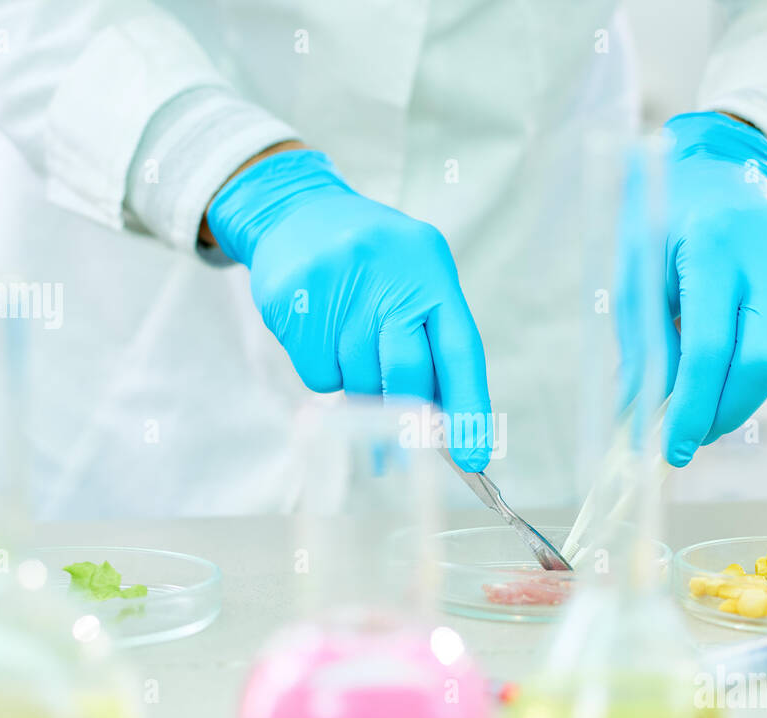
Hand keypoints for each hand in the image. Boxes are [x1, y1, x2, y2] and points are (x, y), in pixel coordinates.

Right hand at [205, 149, 492, 470]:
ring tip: (350, 344)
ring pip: (358, 382)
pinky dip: (325, 372)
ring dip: (359, 387)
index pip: (460, 350)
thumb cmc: (370, 263)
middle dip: (405, 411)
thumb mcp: (412, 281)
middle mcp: (386, 272)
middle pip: (405, 374)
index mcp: (429, 267)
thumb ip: (430, 343)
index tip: (472, 458)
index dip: (469, 408)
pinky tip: (321, 336)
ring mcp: (336, 284)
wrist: (294, 211)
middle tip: (402, 435)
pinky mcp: (294, 302)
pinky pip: (319, 376)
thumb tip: (442, 427)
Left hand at [618, 112, 766, 466]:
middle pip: (764, 357)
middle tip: (696, 434)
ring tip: (723, 393)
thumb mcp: (635, 276)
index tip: (673, 448)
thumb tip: (637, 418)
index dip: (692, 407)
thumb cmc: (664, 226)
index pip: (708, 347)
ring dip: (763, 393)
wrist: (718, 169)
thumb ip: (641, 346)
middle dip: (728, 411)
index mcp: (711, 250)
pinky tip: (757, 367)